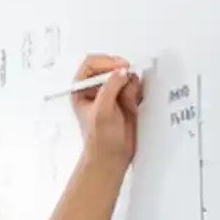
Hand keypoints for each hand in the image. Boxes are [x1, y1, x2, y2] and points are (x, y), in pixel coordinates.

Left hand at [70, 54, 143, 168]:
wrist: (112, 157)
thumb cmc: (100, 140)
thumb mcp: (102, 111)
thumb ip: (111, 88)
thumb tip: (121, 71)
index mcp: (82, 90)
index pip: (91, 64)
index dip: (106, 62)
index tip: (120, 68)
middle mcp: (96, 89)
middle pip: (111, 67)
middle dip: (122, 75)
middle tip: (126, 87)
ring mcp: (112, 93)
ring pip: (126, 76)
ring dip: (130, 87)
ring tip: (128, 104)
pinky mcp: (125, 100)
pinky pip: (135, 87)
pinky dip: (137, 93)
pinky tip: (133, 107)